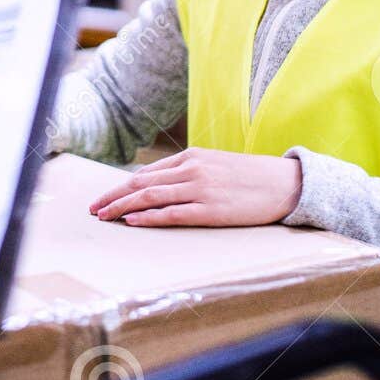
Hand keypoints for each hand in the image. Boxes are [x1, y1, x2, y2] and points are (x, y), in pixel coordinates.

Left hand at [88, 148, 302, 226]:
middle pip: (140, 184)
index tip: (102, 198)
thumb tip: (161, 186)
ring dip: (122, 207)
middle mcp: (191, 169)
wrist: (286, 183)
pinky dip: (148, 217)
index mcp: (191, 157)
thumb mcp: (216, 165)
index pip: (145, 173)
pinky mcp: (211, 209)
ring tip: (104, 217)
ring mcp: (200, 188)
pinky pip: (171, 213)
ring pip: (150, 197)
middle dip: (112, 197)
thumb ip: (189, 173)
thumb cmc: (251, 177)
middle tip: (93, 209)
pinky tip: (132, 222)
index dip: (120, 187)